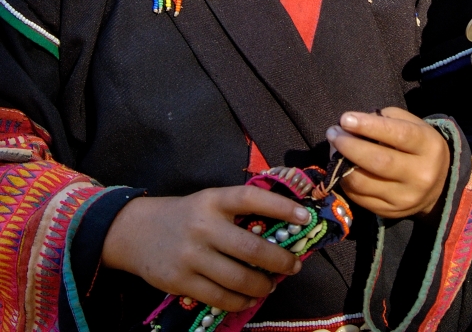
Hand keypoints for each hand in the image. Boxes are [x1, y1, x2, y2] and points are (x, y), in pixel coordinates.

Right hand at [101, 185, 308, 311]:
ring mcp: (191, 255)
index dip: (281, 206)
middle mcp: (203, 226)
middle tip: (293, 265)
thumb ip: (237, 212)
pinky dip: (240, 301)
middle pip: (250, 248)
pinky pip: (220, 298)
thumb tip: (281, 230)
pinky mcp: (181, 281)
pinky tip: (249, 298)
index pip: (251, 198)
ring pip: (238, 278)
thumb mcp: (208, 202)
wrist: (136, 232)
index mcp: (213, 200)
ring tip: (272, 285)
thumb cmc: (185, 215)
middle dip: (279, 260)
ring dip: (263, 286)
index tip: (305, 216)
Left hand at [326, 107, 449, 217]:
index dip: (368, 126)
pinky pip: (359, 197)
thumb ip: (384, 119)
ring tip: (334, 147)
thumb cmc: (418, 146)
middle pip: (378, 161)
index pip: (398, 135)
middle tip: (333, 133)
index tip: (345, 119)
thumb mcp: (411, 124)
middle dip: (349, 145)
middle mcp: (421, 175)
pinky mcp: (391, 213)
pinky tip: (342, 167)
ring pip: (364, 183)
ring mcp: (405, 198)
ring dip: (341, 164)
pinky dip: (346, 180)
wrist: (437, 186)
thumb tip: (352, 126)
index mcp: (429, 147)